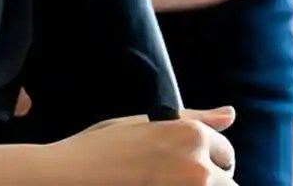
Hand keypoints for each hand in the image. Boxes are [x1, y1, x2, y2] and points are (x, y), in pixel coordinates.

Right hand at [45, 106, 237, 184]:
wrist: (61, 179)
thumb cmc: (99, 150)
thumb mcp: (146, 125)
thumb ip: (194, 120)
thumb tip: (231, 114)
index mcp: (193, 136)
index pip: (227, 153)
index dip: (208, 161)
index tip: (182, 167)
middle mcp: (197, 166)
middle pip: (228, 182)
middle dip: (211, 182)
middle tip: (173, 179)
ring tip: (164, 183)